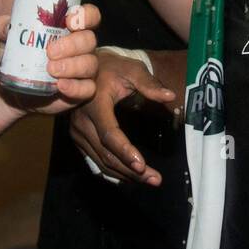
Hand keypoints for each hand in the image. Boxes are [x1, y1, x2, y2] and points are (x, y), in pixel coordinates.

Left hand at [0, 4, 100, 114]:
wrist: (14, 88)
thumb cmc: (17, 57)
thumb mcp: (7, 41)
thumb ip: (4, 29)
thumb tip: (5, 25)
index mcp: (70, 29)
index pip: (90, 16)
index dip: (85, 16)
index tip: (69, 20)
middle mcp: (81, 47)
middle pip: (89, 39)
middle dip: (72, 44)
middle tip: (50, 51)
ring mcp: (84, 69)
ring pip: (90, 64)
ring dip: (72, 65)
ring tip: (51, 69)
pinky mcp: (82, 90)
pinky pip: (88, 88)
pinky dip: (76, 87)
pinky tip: (61, 86)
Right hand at [69, 50, 177, 184]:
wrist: (83, 68)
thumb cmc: (112, 67)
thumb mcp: (132, 69)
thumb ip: (149, 83)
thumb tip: (170, 96)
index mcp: (95, 103)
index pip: (109, 133)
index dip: (125, 150)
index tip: (142, 165)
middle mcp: (82, 121)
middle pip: (106, 153)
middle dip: (131, 170)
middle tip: (155, 180)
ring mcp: (77, 133)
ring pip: (101, 161)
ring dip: (125, 174)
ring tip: (149, 180)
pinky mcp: (78, 139)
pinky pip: (95, 160)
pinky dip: (114, 170)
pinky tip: (131, 176)